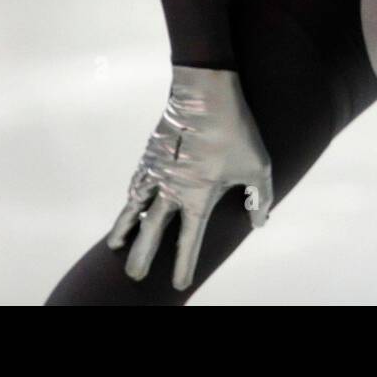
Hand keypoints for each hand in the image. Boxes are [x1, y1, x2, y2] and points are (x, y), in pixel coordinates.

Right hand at [107, 65, 272, 290]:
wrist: (205, 91)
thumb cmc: (236, 129)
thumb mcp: (258, 166)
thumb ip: (260, 199)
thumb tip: (258, 222)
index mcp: (198, 198)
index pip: (188, 242)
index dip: (182, 265)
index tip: (179, 284)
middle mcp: (171, 190)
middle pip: (151, 233)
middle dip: (142, 257)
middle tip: (134, 276)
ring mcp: (157, 171)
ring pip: (134, 208)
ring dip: (125, 228)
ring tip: (116, 245)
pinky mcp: (151, 152)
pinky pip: (137, 182)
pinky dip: (131, 197)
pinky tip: (129, 202)